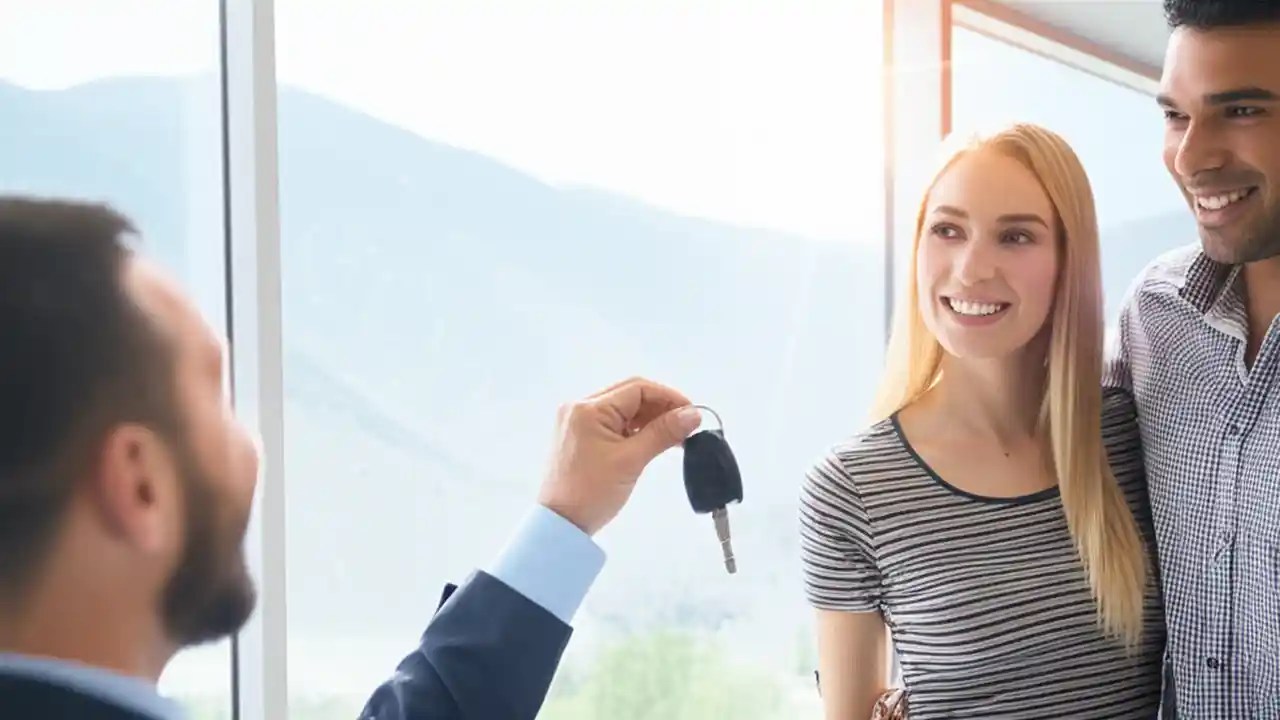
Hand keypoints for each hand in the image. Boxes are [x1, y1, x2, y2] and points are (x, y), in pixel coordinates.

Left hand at [539, 377, 701, 535]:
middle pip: (630, 395)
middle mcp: (579, 407)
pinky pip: (613, 423)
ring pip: (622, 409)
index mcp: (588, 408)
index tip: (692, 414)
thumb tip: (693, 414)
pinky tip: (652, 441)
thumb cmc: (592, 492)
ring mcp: (577, 421)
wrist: (560, 524)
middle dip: (661, 407)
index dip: (669, 397)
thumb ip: (663, 433)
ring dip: (649, 418)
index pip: (637, 388)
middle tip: (686, 426)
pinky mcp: (580, 436)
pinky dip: (634, 429)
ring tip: (674, 436)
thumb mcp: (631, 460)